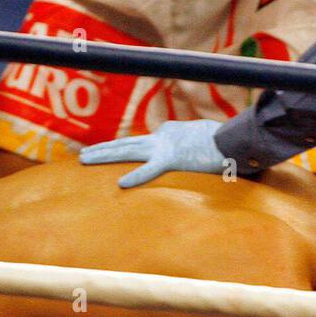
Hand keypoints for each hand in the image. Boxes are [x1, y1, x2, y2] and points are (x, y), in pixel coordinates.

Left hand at [79, 119, 224, 186]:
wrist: (233, 137)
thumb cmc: (224, 139)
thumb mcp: (203, 138)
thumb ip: (193, 144)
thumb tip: (193, 151)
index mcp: (168, 133)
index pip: (142, 142)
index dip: (124, 150)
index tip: (110, 152)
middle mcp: (161, 137)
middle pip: (125, 144)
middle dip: (103, 149)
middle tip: (82, 155)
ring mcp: (164, 147)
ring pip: (127, 151)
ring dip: (104, 156)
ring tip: (84, 159)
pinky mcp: (173, 159)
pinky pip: (151, 170)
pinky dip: (136, 177)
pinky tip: (120, 184)